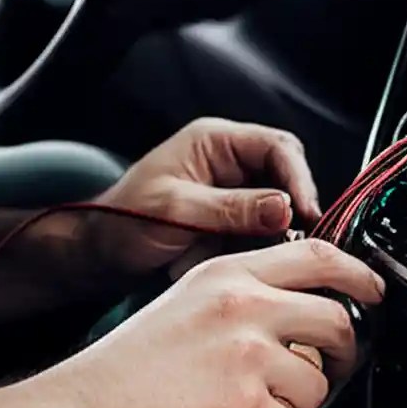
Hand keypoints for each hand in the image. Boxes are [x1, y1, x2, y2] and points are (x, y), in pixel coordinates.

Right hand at [35, 239, 383, 407]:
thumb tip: (294, 317)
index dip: (358, 273)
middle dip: (344, 353)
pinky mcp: (245, 405)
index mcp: (226, 276)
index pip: (316, 254)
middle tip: (332, 370)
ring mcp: (247, 355)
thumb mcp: (184, 305)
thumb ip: (241, 300)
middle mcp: (243, 307)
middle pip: (336, 319)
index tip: (374, 288)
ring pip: (317, 384)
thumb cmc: (119, 372)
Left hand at [89, 118, 324, 274]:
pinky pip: (265, 235)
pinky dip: (261, 252)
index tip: (307, 213)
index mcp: (216, 141)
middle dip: (294, 209)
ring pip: (282, 210)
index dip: (299, 179)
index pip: (278, 147)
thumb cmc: (122, 220)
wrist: (98, 255)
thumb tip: (285, 208)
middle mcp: (232, 163)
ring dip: (277, 236)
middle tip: (296, 240)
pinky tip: (246, 265)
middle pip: (287, 177)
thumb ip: (231, 209)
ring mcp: (235, 195)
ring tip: (262, 257)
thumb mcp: (176, 211)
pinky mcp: (235, 225)